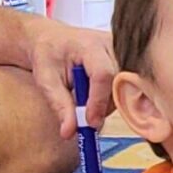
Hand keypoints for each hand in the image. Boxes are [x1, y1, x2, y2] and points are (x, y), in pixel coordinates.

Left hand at [25, 20, 116, 138]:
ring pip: (125, 89)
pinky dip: (110, 99)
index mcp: (89, 45)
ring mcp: (122, 53)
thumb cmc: (48, 55)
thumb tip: (69, 132)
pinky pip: (126, 87)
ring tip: (85, 101)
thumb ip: (59, 104)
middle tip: (86, 119)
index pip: (102, 75)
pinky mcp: (125, 61)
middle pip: (118, 84)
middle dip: (103, 106)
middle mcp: (111, 46)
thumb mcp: (46, 80)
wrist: (53, 40)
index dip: (98, 102)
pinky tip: (95, 96)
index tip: (89, 123)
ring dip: (106, 104)